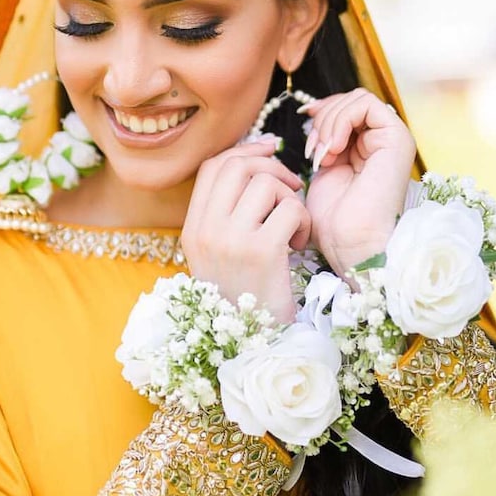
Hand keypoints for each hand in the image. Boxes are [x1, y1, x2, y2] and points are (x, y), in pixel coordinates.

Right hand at [182, 138, 311, 322]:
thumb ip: (228, 214)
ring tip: (292, 228)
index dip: (244, 150)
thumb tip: (257, 158)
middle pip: (238, 166)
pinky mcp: (261, 252)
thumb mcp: (221, 255)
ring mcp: (231, 240)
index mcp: (193, 229)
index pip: (213, 167)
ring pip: (267, 183)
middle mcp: (205, 231)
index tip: (269, 151)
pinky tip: (297, 245)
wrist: (253, 345)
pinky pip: (290, 209)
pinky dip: (303, 222)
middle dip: (272, 166)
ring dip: (290, 199)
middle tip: (291, 187)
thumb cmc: (246, 297)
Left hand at [301, 89, 415, 283]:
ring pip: (356, 99)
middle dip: (323, 120)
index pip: (345, 108)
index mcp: (368, 147)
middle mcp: (384, 141)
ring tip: (323, 156)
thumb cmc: (335, 221)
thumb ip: (324, 140)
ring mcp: (393, 138)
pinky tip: (333, 151)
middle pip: (349, 100)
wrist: (351, 245)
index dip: (321, 116)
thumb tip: (312, 111)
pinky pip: (365, 104)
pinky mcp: (397, 138)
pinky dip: (340, 121)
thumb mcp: (323, 170)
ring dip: (329, 123)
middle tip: (314, 152)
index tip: (308, 141)